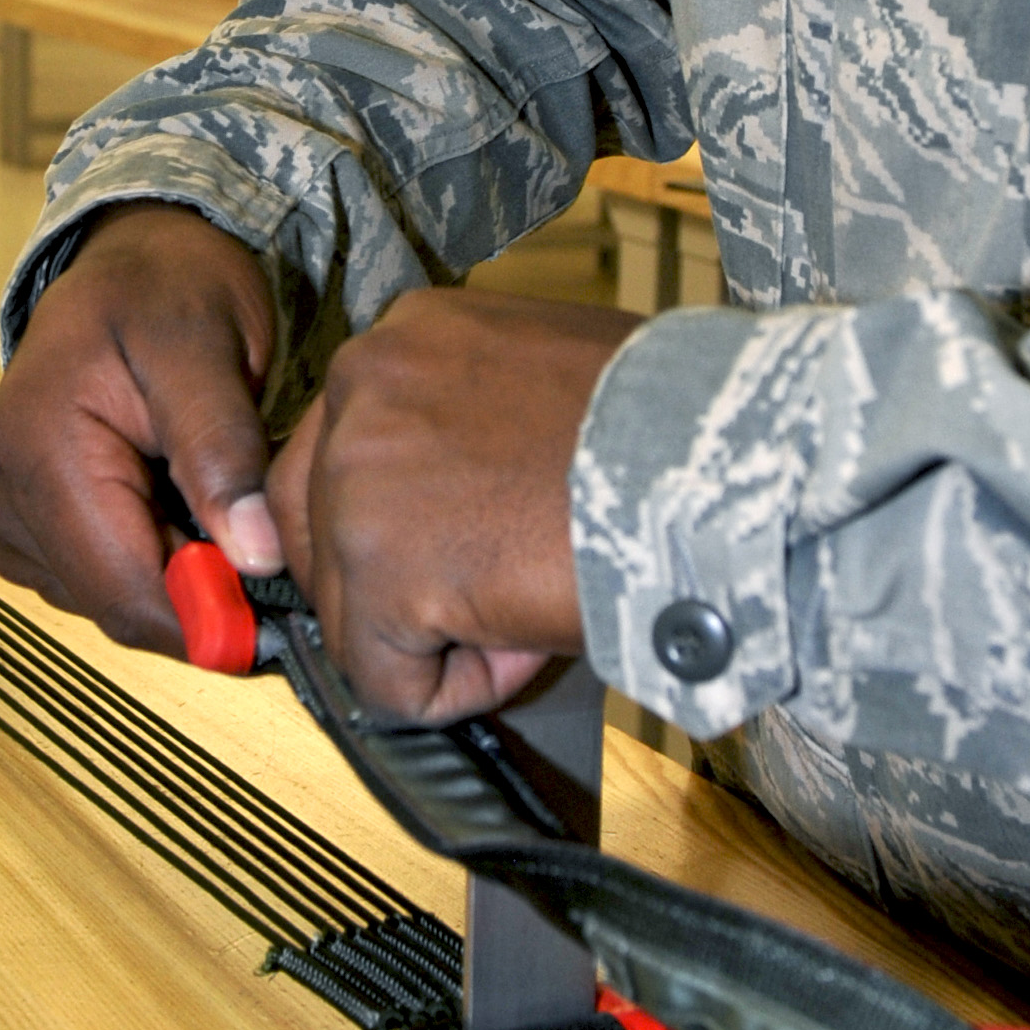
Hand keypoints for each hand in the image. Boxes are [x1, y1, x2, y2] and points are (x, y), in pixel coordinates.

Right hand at [0, 206, 281, 654]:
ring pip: (109, 602)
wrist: (129, 264)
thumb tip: (256, 557)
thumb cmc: (169, 289)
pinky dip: (148, 559)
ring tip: (211, 498)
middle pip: (116, 606)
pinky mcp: (15, 526)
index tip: (287, 607)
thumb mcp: (209, 350)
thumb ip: (224, 452)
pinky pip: (92, 582)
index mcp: (37, 451)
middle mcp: (0, 496)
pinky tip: (173, 501)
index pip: (126, 590)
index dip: (212, 616)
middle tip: (265, 540)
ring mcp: (1, 516)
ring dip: (176, 575)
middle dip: (200, 595)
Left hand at [266, 291, 638, 720]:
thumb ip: (470, 417)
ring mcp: (358, 482)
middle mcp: (360, 392)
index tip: (472, 542)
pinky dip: (453, 690)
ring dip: (435, 634)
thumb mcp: (543, 373)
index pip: (341, 453)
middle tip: (489, 595)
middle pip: (314, 528)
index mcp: (403, 338)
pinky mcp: (380, 570)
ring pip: (350, 612)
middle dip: (391, 584)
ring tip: (531, 611)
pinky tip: (526, 644)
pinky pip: (386, 681)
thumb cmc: (669, 422)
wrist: (715, 464)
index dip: (403, 521)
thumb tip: (450, 494)